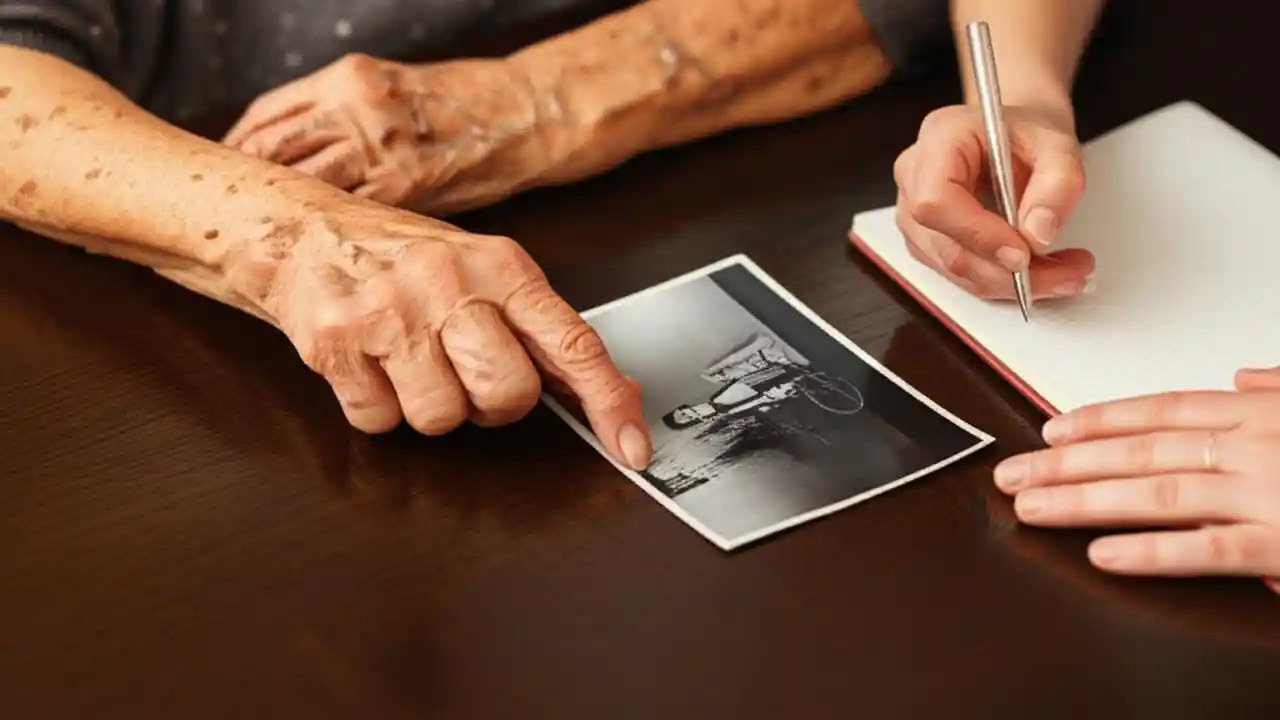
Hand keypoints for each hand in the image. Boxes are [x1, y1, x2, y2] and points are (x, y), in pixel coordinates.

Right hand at [223, 198, 651, 469]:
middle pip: (508, 395)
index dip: (609, 402)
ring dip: (431, 408)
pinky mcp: (337, 343)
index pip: (573, 343)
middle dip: (492, 404)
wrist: (302, 232)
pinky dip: (378, 408)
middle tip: (466, 373)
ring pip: (443, 420)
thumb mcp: (484, 272)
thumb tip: (610, 389)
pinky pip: (380, 422)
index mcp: (501, 266)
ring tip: (412, 364)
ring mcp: (391, 313)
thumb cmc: (402, 257)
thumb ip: (542, 329)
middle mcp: (449, 283)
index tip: (633, 446)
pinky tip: (372, 367)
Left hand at [224, 53, 550, 214]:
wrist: (524, 114)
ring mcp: (377, 148)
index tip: (225, 175)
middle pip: (271, 151)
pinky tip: (318, 253)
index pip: (266, 116)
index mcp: (346, 80)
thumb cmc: (466, 104)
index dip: (239, 150)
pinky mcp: (403, 187)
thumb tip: (296, 151)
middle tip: (224, 218)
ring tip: (262, 242)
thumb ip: (343, 115)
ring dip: (279, 216)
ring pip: (303, 185)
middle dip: (244, 187)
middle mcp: (353, 109)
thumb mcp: (392, 88)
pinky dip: (327, 235)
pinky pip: (349, 215)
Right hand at [893, 103, 1094, 299]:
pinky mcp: (925, 239)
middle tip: (1067, 273)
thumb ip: (1057, 185)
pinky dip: (1001, 281)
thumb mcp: (1058, 144)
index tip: (1024, 254)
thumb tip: (1038, 236)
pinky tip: (1037, 270)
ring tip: (1064, 272)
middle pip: (946, 245)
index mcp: (939, 138)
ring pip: (953, 268)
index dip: (979, 234)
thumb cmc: (1028, 133)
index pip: (937, 201)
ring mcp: (912, 211)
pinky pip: (959, 274)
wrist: (1017, 135)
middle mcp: (915, 176)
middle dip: (1008, 272)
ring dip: (1010, 282)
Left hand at [993, 366, 1279, 593]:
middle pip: (1140, 452)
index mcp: (1259, 415)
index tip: (1050, 433)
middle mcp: (1253, 448)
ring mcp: (1267, 494)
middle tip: (1013, 475)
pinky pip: (1208, 549)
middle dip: (1066, 464)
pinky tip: (1101, 555)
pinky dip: (1152, 551)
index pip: (1162, 413)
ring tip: (1032, 509)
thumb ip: (1278, 393)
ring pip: (1158, 495)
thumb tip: (1240, 377)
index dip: (1100, 422)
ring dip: (1085, 501)